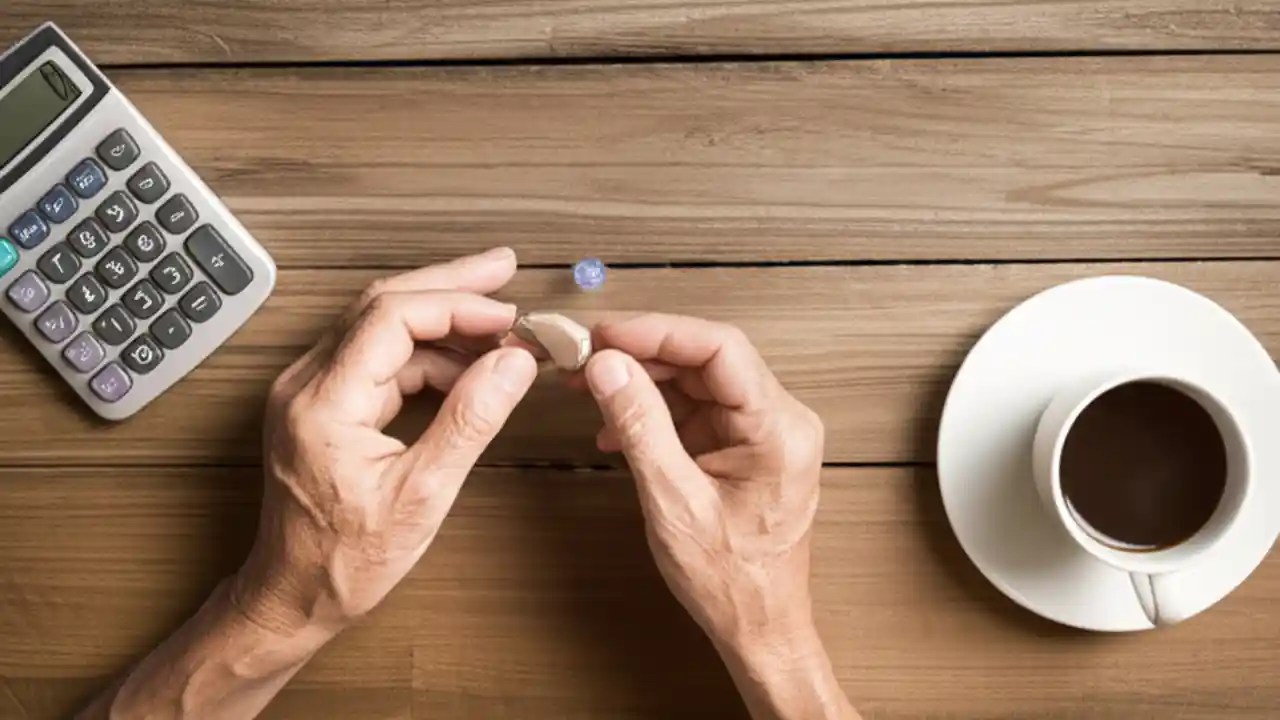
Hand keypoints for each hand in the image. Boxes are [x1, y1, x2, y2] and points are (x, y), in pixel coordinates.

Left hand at [235, 247, 538, 633]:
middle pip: (382, 304)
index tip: (506, 316)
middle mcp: (306, 384)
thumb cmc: (346, 560)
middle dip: (449, 285)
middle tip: (504, 270)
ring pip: (379, 326)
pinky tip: (466, 366)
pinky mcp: (320, 403)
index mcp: (323, 402)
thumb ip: (470, 420)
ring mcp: (309, 390)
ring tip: (499, 332)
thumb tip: (515, 364)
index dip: (455, 305)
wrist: (292, 595)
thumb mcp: (423, 495)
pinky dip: (425, 354)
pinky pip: (377, 357)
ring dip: (441, 321)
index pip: (391, 317)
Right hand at [581, 314, 856, 719]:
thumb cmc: (731, 582)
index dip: (658, 331)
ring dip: (641, 379)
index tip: (604, 332)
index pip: (720, 348)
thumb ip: (641, 426)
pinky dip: (653, 412)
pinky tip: (613, 426)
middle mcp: (780, 420)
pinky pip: (695, 410)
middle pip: (706, 358)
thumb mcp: (674, 502)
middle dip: (641, 352)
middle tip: (582, 352)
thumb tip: (607, 366)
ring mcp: (763, 432)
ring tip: (585, 382)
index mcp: (779, 429)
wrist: (758, 628)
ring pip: (696, 381)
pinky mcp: (743, 446)